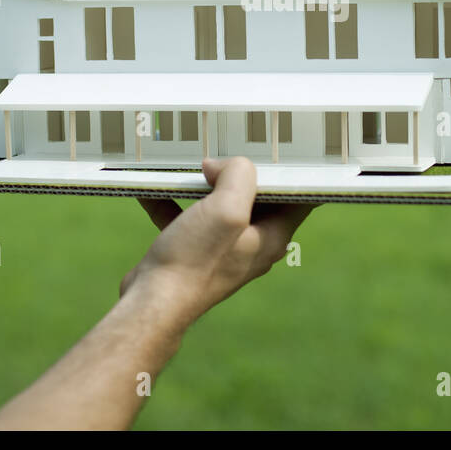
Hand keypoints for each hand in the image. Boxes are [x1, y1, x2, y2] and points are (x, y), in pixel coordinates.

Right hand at [119, 156, 316, 329]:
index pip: (298, 198)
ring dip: (205, 185)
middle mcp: (252, 245)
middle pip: (257, 198)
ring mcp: (222, 250)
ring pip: (220, 206)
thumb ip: (238, 176)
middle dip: (243, 172)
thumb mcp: (226, 209)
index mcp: (272, 237)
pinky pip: (187, 219)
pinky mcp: (193, 253)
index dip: (293, 172)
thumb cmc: (193, 262)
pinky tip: (153, 187)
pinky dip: (173, 201)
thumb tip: (220, 165)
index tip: (283, 149)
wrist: (151, 303)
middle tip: (231, 146)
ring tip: (193, 162)